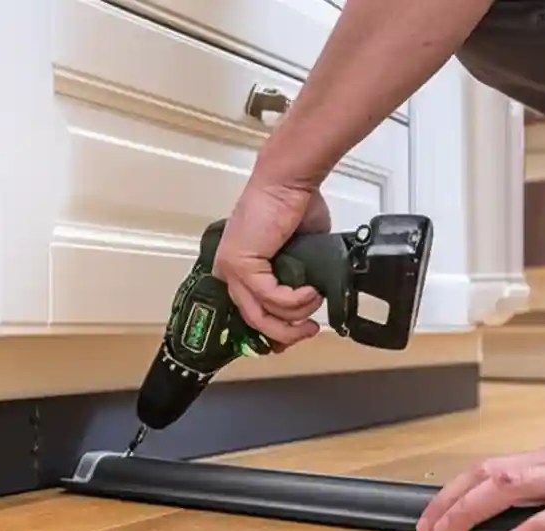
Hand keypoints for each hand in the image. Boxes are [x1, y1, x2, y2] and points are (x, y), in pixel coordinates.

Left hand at [212, 181, 328, 350]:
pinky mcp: (242, 265)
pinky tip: (309, 293)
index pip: (249, 311)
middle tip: (309, 331)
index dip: (273, 330)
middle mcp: (230, 271)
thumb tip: (311, 292)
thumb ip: (298, 275)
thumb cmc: (294, 205)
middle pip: (252, 320)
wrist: (289, 180)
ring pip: (259, 315)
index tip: (295, 336)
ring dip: (294, 318)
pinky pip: (269, 299)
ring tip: (314, 304)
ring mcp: (233, 269)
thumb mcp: (299, 251)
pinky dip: (294, 301)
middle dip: (285, 334)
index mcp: (241, 267)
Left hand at [417, 391, 544, 530]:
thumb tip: (504, 506)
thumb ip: (544, 482)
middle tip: (426, 530)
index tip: (427, 517)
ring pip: (515, 486)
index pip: (484, 470)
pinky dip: (537, 526)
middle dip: (450, 502)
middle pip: (488, 476)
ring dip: (474, 509)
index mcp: (544, 460)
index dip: (450, 493)